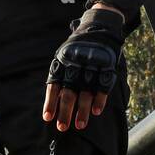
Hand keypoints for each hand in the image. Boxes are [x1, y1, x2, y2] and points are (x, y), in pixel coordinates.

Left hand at [43, 6, 123, 131]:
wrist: (99, 26)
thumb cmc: (77, 47)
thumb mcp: (64, 54)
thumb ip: (59, 74)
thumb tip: (53, 100)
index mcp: (62, 62)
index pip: (54, 85)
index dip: (50, 103)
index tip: (47, 118)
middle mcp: (75, 65)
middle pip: (69, 92)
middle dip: (65, 112)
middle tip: (62, 128)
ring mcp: (92, 66)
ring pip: (85, 92)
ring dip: (82, 111)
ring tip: (79, 125)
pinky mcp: (107, 66)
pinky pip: (103, 86)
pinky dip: (99, 99)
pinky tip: (95, 111)